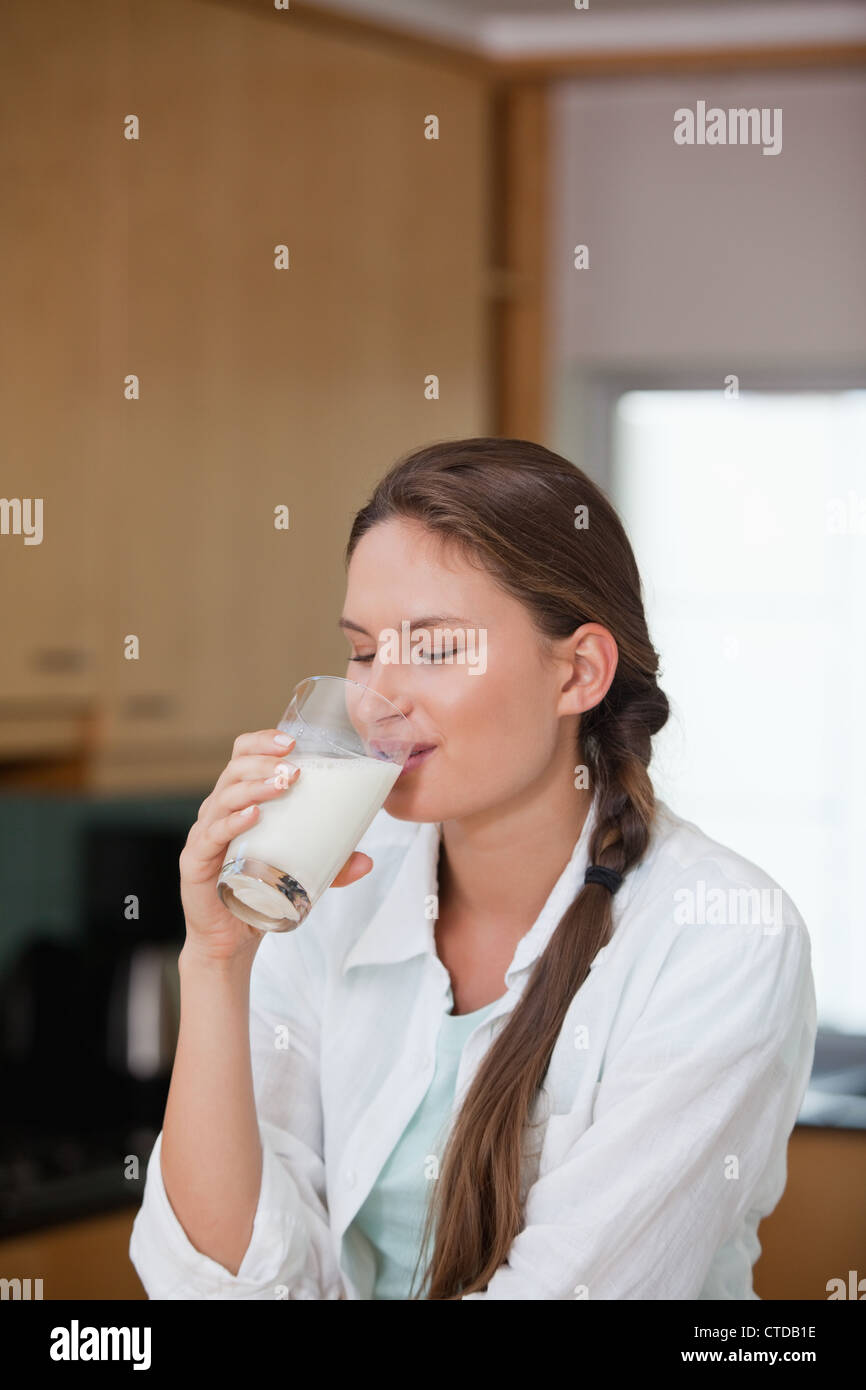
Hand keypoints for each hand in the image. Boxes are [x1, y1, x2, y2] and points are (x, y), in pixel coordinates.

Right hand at [178, 728, 373, 961]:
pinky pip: (211, 835)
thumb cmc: (259, 893)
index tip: (292, 741)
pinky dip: (232, 822)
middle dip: (263, 762)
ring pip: (223, 798)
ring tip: (281, 786)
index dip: (262, 742)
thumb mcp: (302, 873)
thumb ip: (332, 865)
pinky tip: (253, 816)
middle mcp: (218, 812)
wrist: (230, 940)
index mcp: (239, 802)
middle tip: (294, 770)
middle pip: (233, 770)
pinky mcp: (196, 862)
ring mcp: (204, 835)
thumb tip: (367, 861)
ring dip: (254, 787)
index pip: (242, 756)